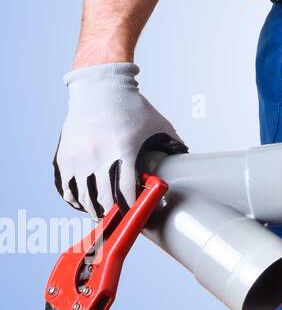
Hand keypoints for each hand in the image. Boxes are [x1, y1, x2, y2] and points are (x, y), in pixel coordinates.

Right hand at [54, 63, 183, 216]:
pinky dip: (75, 200)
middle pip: (103, 200)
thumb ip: (173, 143)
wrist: (99, 88)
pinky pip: (65, 189)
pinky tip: (84, 203)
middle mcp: (96, 156)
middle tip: (120, 221)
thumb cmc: (131, 106)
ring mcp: (76, 158)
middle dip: (113, 214)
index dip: (131, 208)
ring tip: (104, 215)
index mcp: (122, 150)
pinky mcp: (63, 157)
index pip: (125, 191)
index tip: (137, 216)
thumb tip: (189, 159)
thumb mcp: (158, 124)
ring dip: (94, 210)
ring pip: (82, 198)